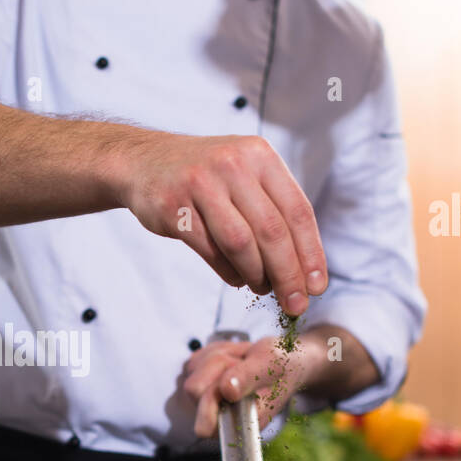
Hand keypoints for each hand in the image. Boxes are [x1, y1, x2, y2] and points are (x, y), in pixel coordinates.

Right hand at [116, 133, 327, 315]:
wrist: (143, 161)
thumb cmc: (204, 176)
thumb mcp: (243, 173)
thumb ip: (272, 208)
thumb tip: (303, 268)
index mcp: (259, 155)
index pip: (298, 210)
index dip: (311, 253)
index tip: (318, 286)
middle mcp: (233, 164)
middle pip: (272, 231)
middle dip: (288, 275)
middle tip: (295, 304)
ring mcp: (201, 184)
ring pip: (241, 243)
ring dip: (257, 275)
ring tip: (262, 289)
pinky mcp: (174, 207)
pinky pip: (210, 250)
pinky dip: (228, 271)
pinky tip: (236, 279)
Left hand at [183, 335, 321, 438]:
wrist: (284, 360)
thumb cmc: (281, 366)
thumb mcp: (270, 366)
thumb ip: (248, 378)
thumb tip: (227, 391)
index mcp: (239, 424)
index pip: (205, 426)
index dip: (211, 402)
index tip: (227, 385)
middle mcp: (219, 417)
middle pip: (194, 388)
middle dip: (219, 367)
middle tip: (243, 364)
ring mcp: (206, 398)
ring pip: (193, 370)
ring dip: (218, 357)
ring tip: (242, 361)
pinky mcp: (199, 379)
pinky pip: (194, 359)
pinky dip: (214, 352)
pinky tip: (233, 358)